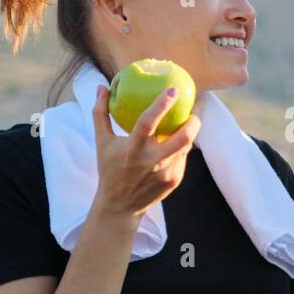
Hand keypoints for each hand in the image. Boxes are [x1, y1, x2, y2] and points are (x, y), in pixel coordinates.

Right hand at [89, 84, 201, 222]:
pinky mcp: (174, 180)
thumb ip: (101, 114)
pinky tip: (178, 142)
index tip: (173, 90)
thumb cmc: (110, 169)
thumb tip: (101, 87)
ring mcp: (165, 172)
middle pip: (182, 139)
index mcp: (133, 149)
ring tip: (189, 122)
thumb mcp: (102, 142)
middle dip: (193, 122)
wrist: (120, 205)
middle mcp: (151, 161)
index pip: (148, 123)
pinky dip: (181, 148)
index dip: (161, 105)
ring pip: (186, 147)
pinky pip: (183, 158)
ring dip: (189, 133)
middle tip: (193, 112)